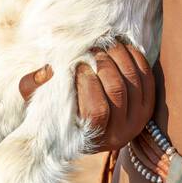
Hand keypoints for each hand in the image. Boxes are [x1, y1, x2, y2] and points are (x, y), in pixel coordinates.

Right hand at [18, 41, 154, 152]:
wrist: (87, 122)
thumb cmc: (57, 109)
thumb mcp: (38, 102)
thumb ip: (32, 87)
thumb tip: (48, 70)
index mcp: (93, 137)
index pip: (97, 112)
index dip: (88, 84)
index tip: (78, 65)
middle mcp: (120, 134)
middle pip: (117, 92)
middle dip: (103, 65)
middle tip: (92, 51)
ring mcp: (138, 119)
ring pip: (133, 81)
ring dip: (119, 57)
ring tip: (104, 45)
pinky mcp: (149, 105)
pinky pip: (146, 76)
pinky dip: (135, 58)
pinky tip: (122, 47)